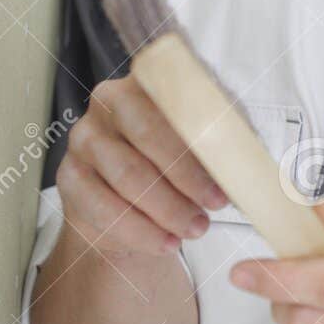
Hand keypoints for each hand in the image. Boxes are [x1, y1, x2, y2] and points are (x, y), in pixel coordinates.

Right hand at [57, 74, 228, 258]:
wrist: (135, 201)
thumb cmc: (179, 162)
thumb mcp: (209, 144)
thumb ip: (229, 142)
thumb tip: (253, 164)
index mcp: (149, 81)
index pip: (173, 99)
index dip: (202, 139)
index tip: (225, 178)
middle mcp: (110, 101)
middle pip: (147, 133)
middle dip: (185, 177)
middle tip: (214, 207)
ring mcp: (85, 137)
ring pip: (126, 174)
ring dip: (166, 209)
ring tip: (195, 230)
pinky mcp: (69, 175)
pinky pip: (102, 206)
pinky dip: (139, 230)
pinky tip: (166, 243)